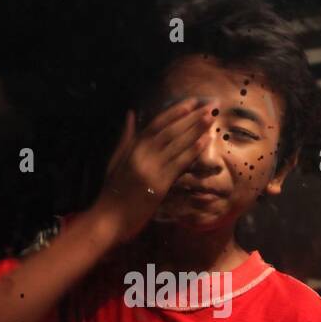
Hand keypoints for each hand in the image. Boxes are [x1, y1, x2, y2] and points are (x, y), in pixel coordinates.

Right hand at [89, 99, 214, 242]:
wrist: (108, 218)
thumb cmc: (111, 192)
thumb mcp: (115, 160)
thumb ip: (125, 137)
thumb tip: (131, 114)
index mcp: (132, 147)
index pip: (156, 124)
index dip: (175, 112)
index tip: (191, 102)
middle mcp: (142, 154)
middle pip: (171, 131)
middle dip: (192, 117)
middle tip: (210, 106)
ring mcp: (152, 168)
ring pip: (177, 144)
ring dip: (197, 129)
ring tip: (212, 117)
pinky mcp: (160, 184)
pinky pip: (179, 163)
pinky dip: (193, 150)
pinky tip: (206, 141)